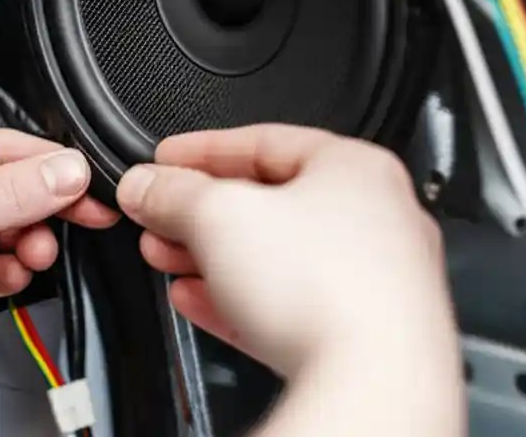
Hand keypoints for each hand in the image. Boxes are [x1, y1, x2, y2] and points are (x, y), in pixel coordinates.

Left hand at [0, 128, 118, 434]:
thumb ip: (1, 196)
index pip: (3, 149)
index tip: (93, 189)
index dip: (54, 168)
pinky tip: (11, 280)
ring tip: (35, 259)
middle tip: (81, 226)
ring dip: (22, 246)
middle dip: (42, 210)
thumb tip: (62, 170)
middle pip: (3, 191)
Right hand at [117, 124, 464, 435]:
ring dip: (212, 257)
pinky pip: (288, 308)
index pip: (268, 143)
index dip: (205, 150)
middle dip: (201, 212)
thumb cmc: (328, 287)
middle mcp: (376, 220)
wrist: (368, 382)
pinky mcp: (356, 335)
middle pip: (270, 203)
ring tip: (167, 258)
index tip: (165, 161)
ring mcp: (371, 282)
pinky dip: (239, 300)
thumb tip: (149, 185)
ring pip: (277, 259)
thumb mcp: (221, 216)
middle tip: (158, 215)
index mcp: (358, 169)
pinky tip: (198, 300)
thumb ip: (175, 193)